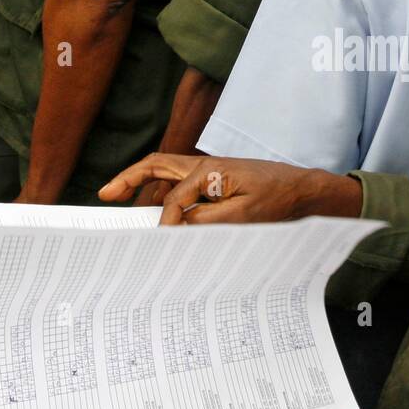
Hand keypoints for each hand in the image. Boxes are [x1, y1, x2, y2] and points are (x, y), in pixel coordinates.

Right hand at [98, 154, 362, 225]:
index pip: (174, 199)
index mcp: (210, 171)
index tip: (160, 242)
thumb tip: (177, 227)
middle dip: (128, 178)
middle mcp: (205, 166)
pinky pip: (180, 181)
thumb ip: (207, 220)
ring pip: (165, 171)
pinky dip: (161, 190)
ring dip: (141, 181)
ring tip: (118, 196)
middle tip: (104, 195)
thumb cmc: (278, 201)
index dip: (165, 222)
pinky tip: (155, 207)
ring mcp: (209, 171)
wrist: (303, 190)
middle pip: (157, 166)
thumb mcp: (244, 216)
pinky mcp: (215, 180)